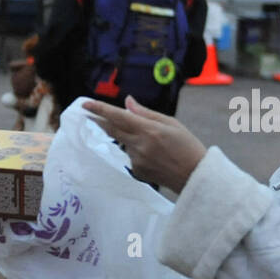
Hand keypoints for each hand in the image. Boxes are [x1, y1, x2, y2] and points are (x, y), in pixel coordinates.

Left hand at [81, 96, 207, 192]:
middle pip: (112, 130)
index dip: (100, 110)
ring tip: (154, 142)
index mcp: (149, 130)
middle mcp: (139, 145)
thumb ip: (145, 113)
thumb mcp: (171, 123)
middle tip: (90, 114)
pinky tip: (154, 155)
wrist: (194, 176)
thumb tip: (127, 102)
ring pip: (123, 143)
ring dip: (127, 137)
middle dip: (100, 121)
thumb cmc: (187, 146)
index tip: (85, 104)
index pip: (118, 117)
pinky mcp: (136, 171)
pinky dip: (136, 151)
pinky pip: (130, 156)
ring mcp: (136, 160)